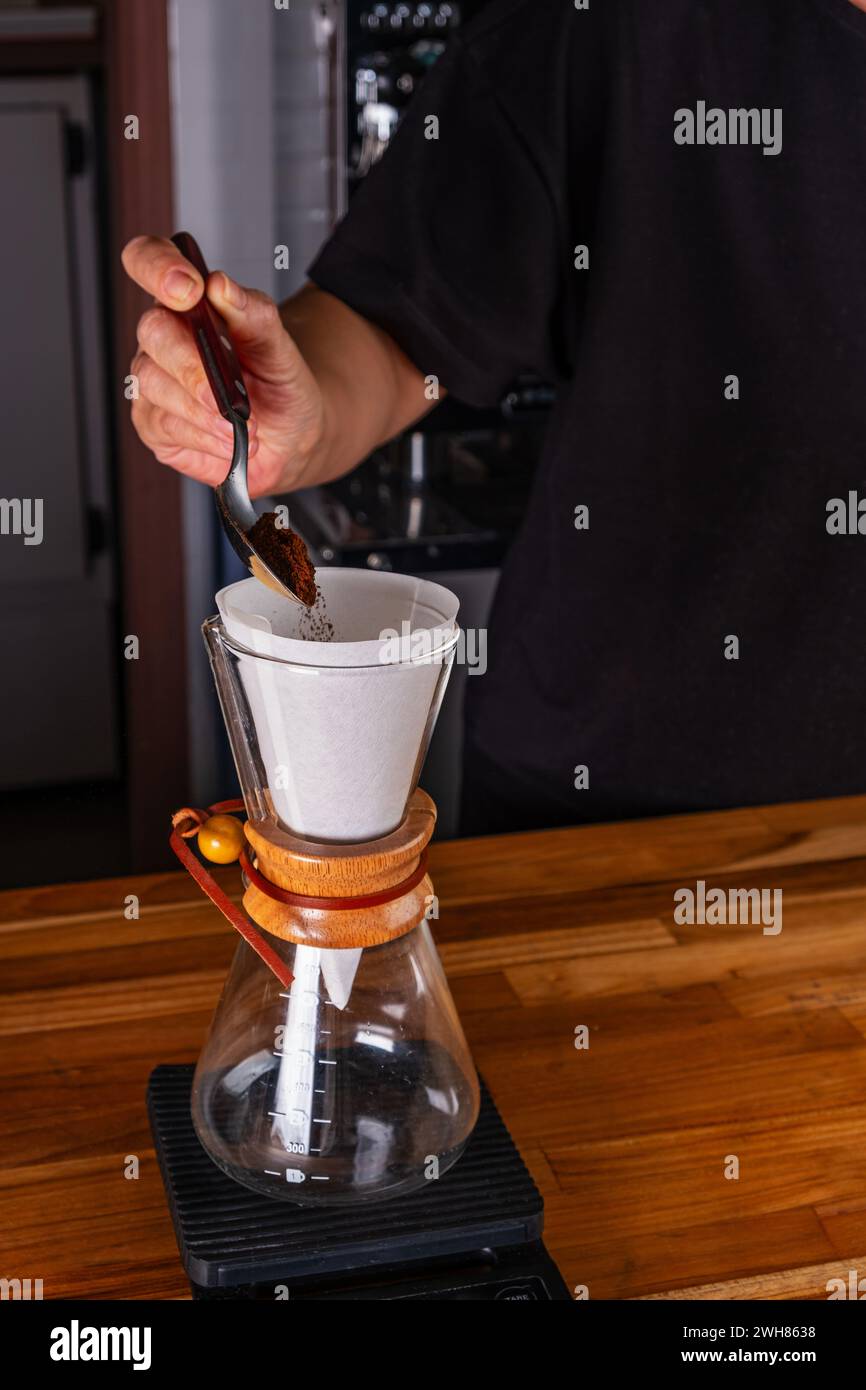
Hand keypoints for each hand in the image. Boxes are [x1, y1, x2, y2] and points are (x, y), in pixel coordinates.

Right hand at [121, 235, 325, 495]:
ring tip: (242, 426)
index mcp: (188, 301)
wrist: (289, 434)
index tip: (190, 290)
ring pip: (154, 383)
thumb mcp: (280, 347)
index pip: (147, 259)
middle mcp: (162, 336)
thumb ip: (254, 313)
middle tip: (229, 397)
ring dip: (203, 410)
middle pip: (152, 331)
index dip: (157, 265)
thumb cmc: (279, 383)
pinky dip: (202, 435)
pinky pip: (163, 424)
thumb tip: (220, 285)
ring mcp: (153, 380)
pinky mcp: (152, 423)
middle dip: (193, 366)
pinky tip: (228, 439)